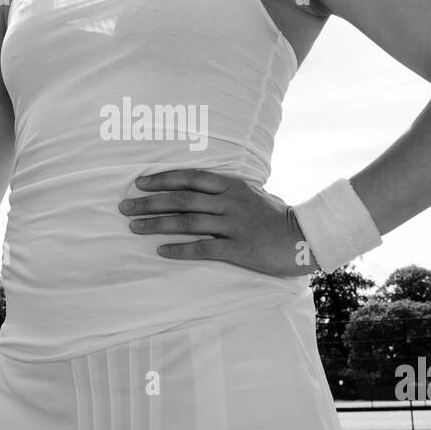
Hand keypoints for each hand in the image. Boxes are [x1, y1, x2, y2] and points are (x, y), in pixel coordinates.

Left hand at [118, 169, 319, 278]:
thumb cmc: (277, 216)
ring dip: (157, 224)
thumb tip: (199, 189)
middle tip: (125, 207)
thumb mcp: (253, 194)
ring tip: (134, 227)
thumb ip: (227, 191)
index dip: (162, 179)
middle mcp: (230, 202)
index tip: (139, 183)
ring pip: (188, 222)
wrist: (306, 238)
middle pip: (182, 199)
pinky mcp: (239, 249)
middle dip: (150, 202)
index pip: (190, 178)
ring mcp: (234, 225)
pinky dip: (181, 249)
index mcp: (232, 186)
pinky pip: (204, 248)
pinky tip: (161, 251)